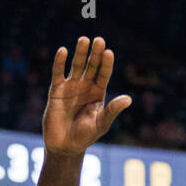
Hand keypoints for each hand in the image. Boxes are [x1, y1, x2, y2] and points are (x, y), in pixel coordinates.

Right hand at [43, 37, 131, 154]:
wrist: (64, 146)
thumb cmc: (85, 136)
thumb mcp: (101, 124)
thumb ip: (112, 111)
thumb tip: (128, 99)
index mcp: (98, 93)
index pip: (104, 74)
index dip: (106, 64)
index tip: (109, 52)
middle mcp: (85, 86)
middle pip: (91, 66)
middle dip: (95, 54)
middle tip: (99, 40)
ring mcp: (71, 86)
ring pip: (76, 66)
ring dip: (80, 53)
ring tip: (84, 40)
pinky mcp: (56, 90)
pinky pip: (58, 73)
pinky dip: (59, 62)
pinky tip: (63, 51)